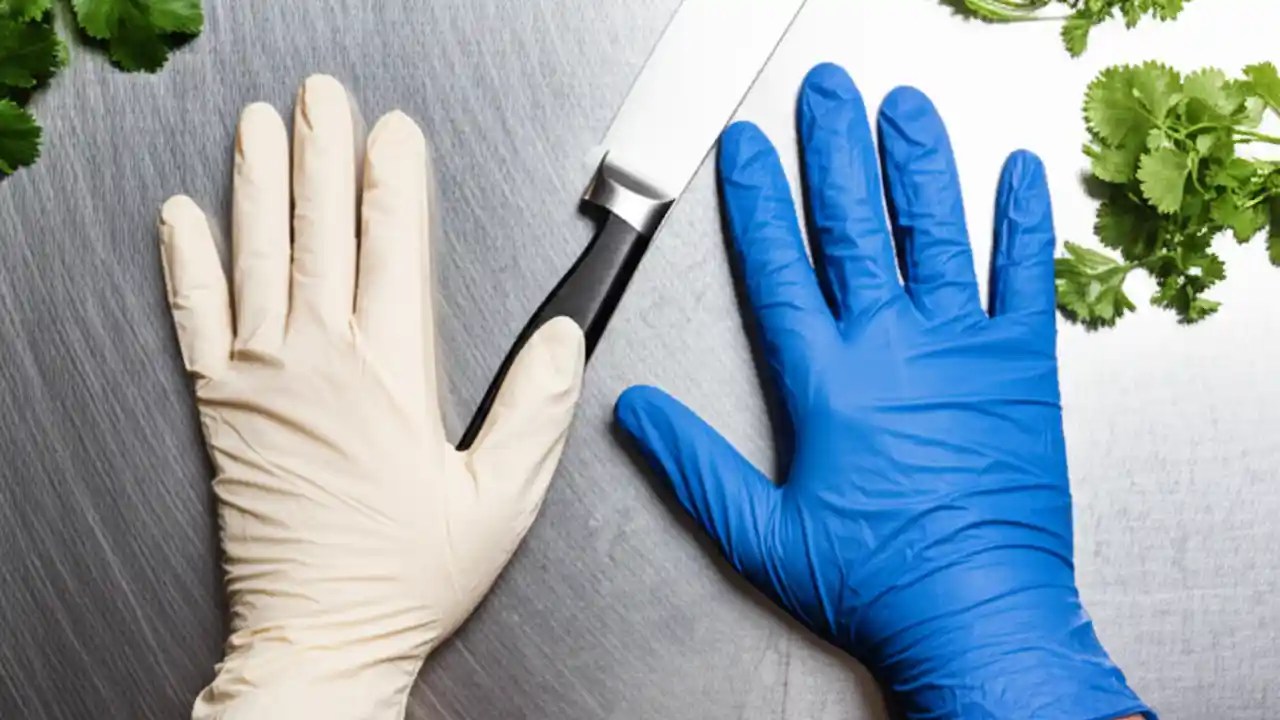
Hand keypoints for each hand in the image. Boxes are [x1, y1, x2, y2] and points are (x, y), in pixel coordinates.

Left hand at [160, 75, 584, 718]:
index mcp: (390, 374)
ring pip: (258, 257)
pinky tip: (184, 219)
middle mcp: (318, 361)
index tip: (392, 132)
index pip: (392, 248)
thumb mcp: (500, 500)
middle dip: (321, 153)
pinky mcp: (223, 405)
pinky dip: (188, 264)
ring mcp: (261, 378)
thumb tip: (561, 340)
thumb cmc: (404, 576)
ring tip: (257, 126)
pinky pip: (196, 318)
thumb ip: (535, 410)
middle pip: (319, 232)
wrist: (319, 636)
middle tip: (321, 98)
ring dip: (257, 183)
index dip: (393, 179)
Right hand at [616, 64, 1152, 718]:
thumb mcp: (757, 533)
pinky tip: (1018, 172)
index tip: (749, 150)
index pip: (779, 267)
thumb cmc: (875, 579)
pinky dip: (1024, 221)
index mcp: (826, 381)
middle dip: (834, 150)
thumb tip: (635, 413)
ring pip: (935, 233)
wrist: (975, 613)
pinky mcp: (1023, 368)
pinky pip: (1027, 278)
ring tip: (902, 106)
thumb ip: (691, 464)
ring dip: (917, 162)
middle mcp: (893, 347)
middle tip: (826, 94)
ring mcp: (962, 350)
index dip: (758, 201)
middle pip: (855, 226)